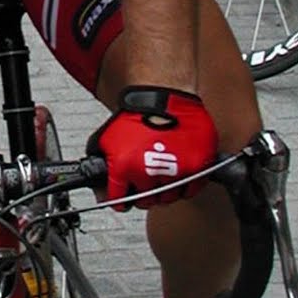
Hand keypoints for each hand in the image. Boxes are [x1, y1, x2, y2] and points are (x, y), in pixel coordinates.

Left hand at [86, 87, 218, 209]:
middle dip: (144, 194)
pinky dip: (186, 185)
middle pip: (146, 202)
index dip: (121, 199)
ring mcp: (176, 171)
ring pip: (169, 198)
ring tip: (162, 174)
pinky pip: (192, 189)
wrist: (164, 95)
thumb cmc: (137, 114)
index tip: (124, 197)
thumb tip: (99, 189)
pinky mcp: (197, 166)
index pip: (119, 202)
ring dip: (165, 190)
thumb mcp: (107, 139)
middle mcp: (149, 172)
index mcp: (124, 167)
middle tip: (145, 182)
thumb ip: (101, 165)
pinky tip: (179, 174)